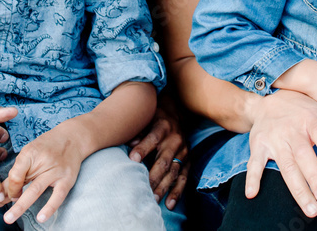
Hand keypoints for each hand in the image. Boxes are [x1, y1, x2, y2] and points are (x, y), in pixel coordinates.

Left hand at [2, 122, 87, 225]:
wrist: (73, 138)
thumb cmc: (47, 147)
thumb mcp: (29, 154)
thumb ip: (17, 174)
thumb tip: (1, 194)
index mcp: (29, 153)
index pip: (14, 174)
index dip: (9, 188)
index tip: (11, 195)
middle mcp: (42, 161)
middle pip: (21, 181)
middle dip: (6, 197)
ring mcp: (55, 171)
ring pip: (35, 190)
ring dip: (21, 205)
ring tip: (9, 218)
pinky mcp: (67, 179)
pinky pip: (58, 196)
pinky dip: (49, 207)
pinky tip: (41, 218)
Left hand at [128, 93, 188, 209]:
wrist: (176, 112)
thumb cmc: (154, 117)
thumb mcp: (146, 117)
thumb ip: (138, 130)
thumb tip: (129, 141)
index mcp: (163, 127)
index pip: (152, 139)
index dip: (143, 148)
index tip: (132, 159)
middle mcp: (175, 140)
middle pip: (164, 160)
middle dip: (153, 176)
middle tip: (143, 190)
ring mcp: (183, 152)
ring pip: (173, 172)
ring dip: (164, 187)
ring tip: (154, 200)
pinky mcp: (188, 161)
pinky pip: (183, 178)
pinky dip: (177, 192)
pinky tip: (170, 204)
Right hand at [245, 90, 316, 218]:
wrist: (269, 100)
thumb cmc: (305, 114)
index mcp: (312, 120)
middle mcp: (292, 130)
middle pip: (303, 155)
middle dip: (313, 176)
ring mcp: (274, 139)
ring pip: (286, 166)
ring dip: (297, 188)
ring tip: (310, 208)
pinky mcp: (258, 146)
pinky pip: (254, 163)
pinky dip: (252, 178)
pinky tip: (252, 194)